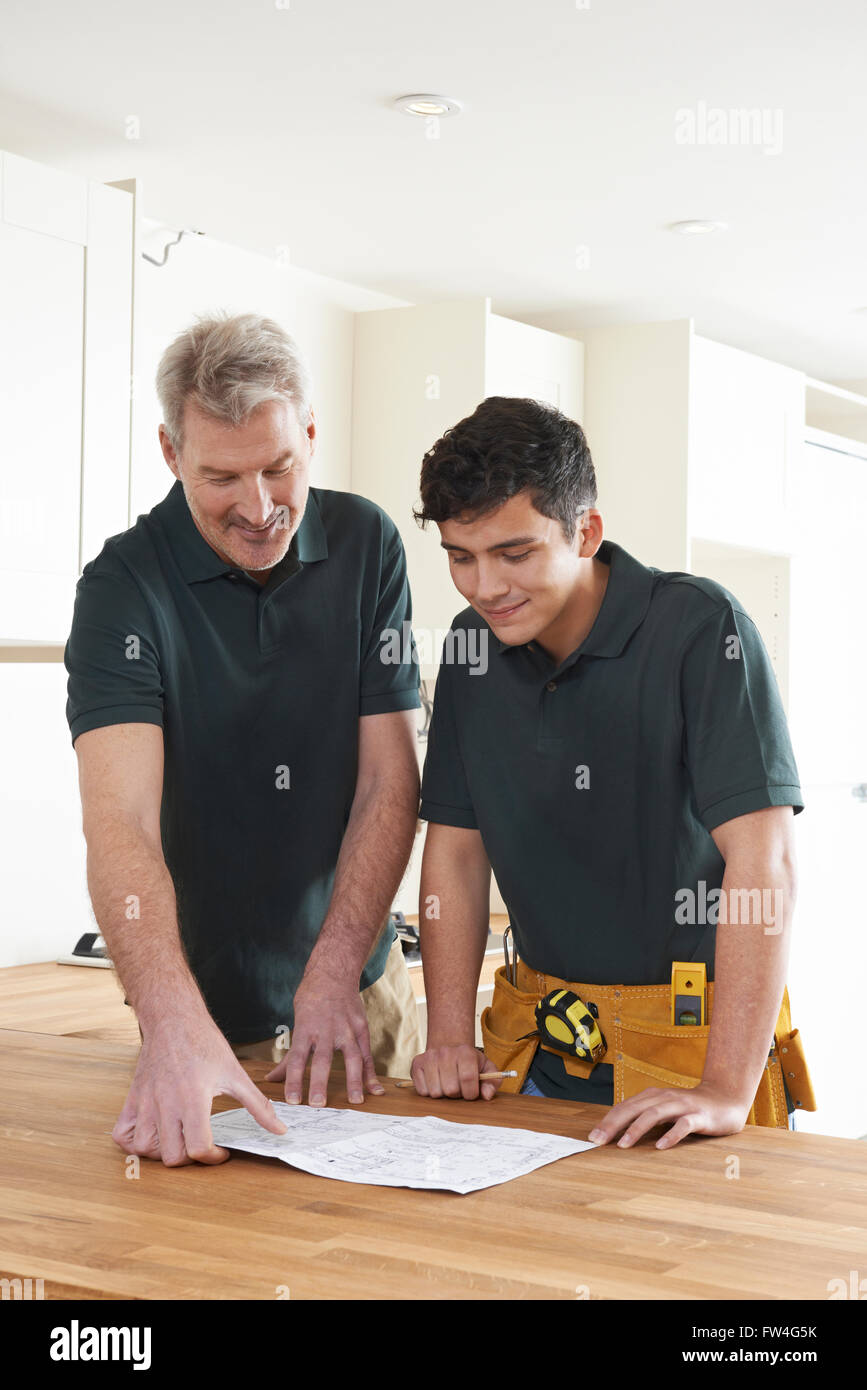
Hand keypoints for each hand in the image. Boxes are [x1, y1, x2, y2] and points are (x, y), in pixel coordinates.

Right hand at [112, 1015, 286, 1166]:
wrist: (174, 1019)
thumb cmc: (204, 1043)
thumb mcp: (235, 1074)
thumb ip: (258, 1105)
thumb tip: (280, 1129)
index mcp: (193, 1098)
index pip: (197, 1148)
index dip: (213, 1158)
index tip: (221, 1151)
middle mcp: (166, 1103)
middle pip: (172, 1156)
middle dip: (189, 1159)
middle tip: (201, 1146)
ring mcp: (145, 1102)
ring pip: (144, 1149)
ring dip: (161, 1153)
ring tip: (178, 1142)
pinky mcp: (133, 1099)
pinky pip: (122, 1135)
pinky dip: (133, 1144)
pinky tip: (153, 1136)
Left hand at [265, 970, 384, 1106]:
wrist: (333, 973)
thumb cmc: (311, 1000)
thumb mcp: (297, 1024)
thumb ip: (288, 1056)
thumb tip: (271, 1079)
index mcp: (306, 1029)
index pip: (296, 1058)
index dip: (293, 1079)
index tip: (292, 1100)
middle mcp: (326, 1030)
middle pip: (322, 1059)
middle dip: (319, 1081)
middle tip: (318, 1104)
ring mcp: (346, 1028)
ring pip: (351, 1056)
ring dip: (353, 1080)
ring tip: (355, 1101)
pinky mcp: (361, 1027)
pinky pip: (366, 1053)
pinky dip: (371, 1072)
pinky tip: (374, 1090)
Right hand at [411, 1043, 501, 1100]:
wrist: (449, 1048)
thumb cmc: (470, 1063)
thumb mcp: (486, 1068)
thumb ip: (492, 1082)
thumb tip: (486, 1095)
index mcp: (466, 1052)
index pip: (468, 1079)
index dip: (470, 1093)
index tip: (470, 1093)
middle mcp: (446, 1052)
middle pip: (451, 1089)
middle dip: (456, 1094)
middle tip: (458, 1087)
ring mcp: (430, 1057)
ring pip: (435, 1092)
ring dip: (443, 1094)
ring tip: (446, 1084)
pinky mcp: (417, 1064)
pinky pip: (422, 1091)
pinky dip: (429, 1092)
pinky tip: (435, 1082)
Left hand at [587, 1083, 750, 1149]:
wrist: (725, 1099)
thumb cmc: (689, 1109)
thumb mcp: (664, 1111)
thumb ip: (644, 1118)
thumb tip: (617, 1133)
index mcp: (653, 1097)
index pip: (625, 1107)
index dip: (607, 1121)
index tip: (592, 1137)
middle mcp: (664, 1098)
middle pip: (634, 1109)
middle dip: (613, 1124)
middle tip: (598, 1141)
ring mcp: (682, 1106)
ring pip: (655, 1114)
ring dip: (637, 1129)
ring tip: (623, 1145)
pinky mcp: (699, 1116)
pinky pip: (683, 1125)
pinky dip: (671, 1135)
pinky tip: (661, 1146)